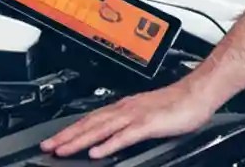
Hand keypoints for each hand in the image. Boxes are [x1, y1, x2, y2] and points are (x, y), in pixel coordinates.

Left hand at [39, 81, 217, 159]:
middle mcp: (125, 109)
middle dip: (66, 136)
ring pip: (101, 129)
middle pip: (89, 124)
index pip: (90, 119)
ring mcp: (135, 116)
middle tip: (47, 147)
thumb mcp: (145, 114)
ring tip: (63, 150)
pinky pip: (124, 135)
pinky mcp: (148, 124)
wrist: (197, 92)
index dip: (70, 130)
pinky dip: (108, 144)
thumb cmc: (176, 103)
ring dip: (79, 140)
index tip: (54, 140)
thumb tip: (111, 137)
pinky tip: (96, 152)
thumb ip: (127, 124)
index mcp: (123, 107)